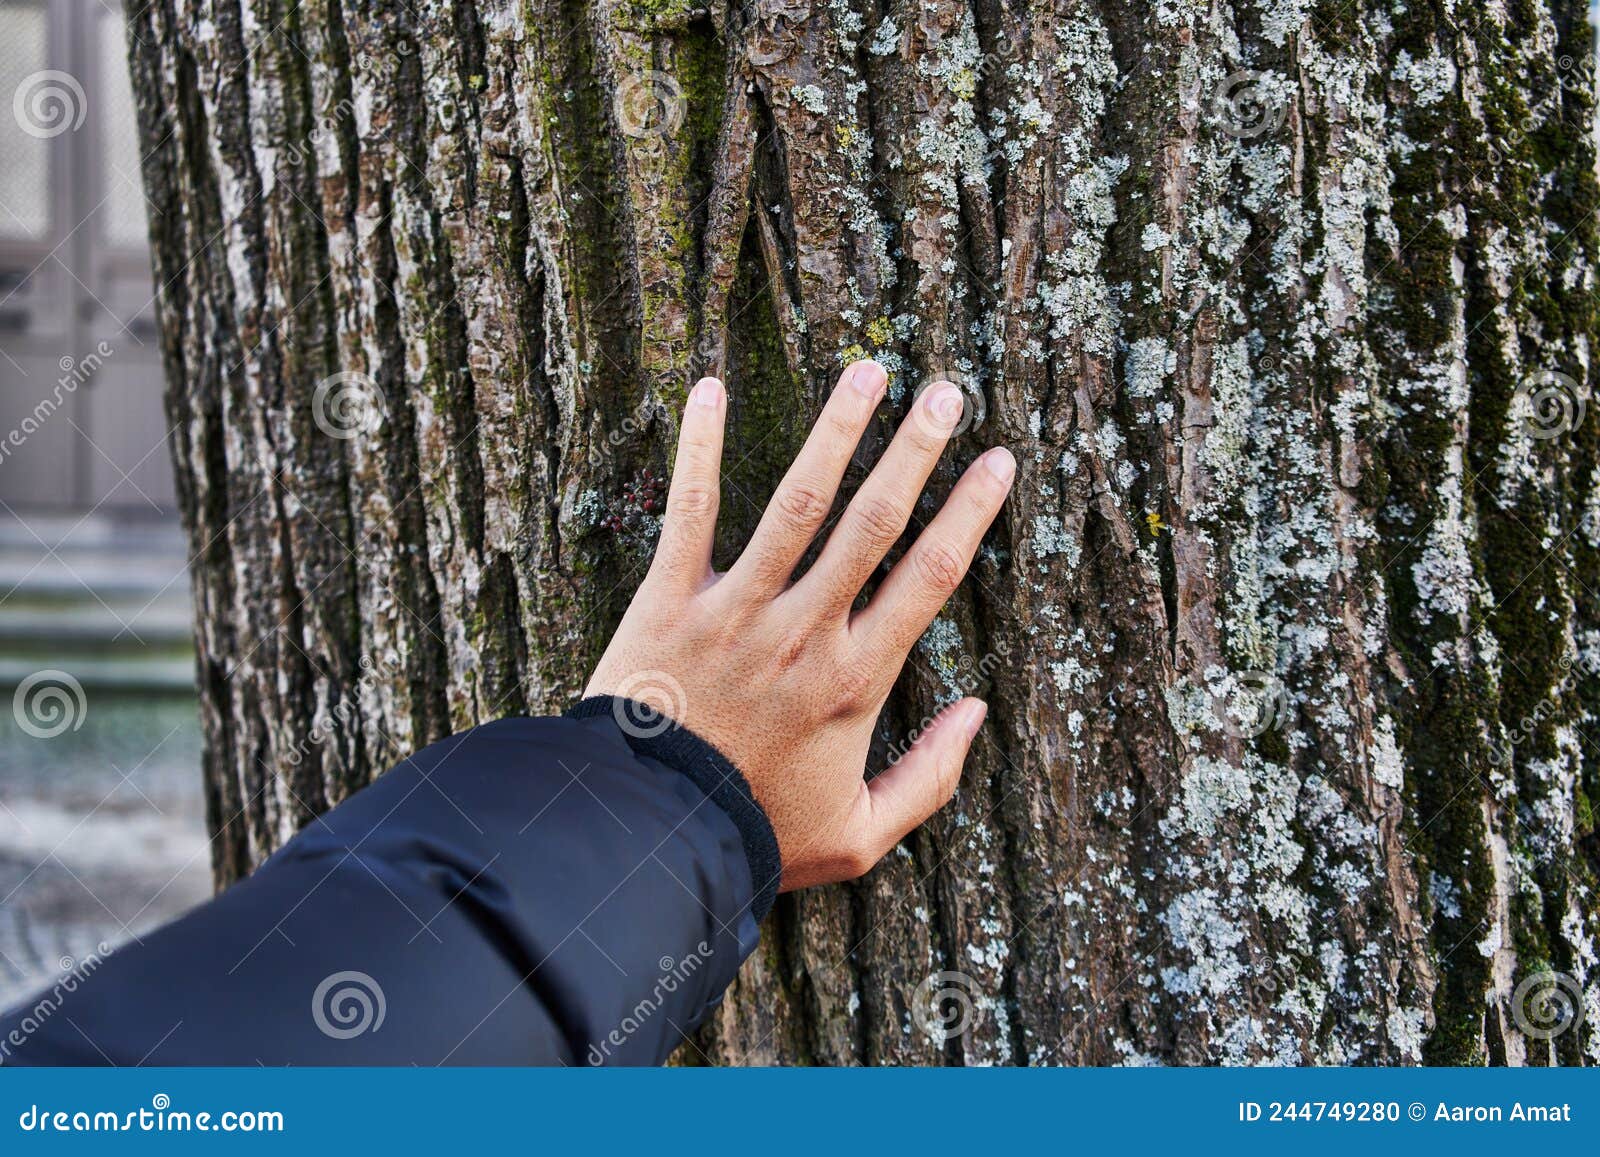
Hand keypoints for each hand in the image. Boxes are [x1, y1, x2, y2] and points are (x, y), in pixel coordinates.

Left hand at [585, 359, 1014, 890]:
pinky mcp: (669, 599)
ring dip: (834, 432)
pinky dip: (698, 449)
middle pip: (874, 523)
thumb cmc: (753, 835)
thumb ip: (928, 780)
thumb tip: (977, 714)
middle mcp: (804, 631)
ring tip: (866, 370)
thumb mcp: (858, 837)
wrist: (646, 836)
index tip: (998, 461)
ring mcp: (735, 608)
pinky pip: (690, 512)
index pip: (929, 577)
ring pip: (796, 503)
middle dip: (915, 452)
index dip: (970, 514)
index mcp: (855, 680)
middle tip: (946, 393)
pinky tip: (711, 387)